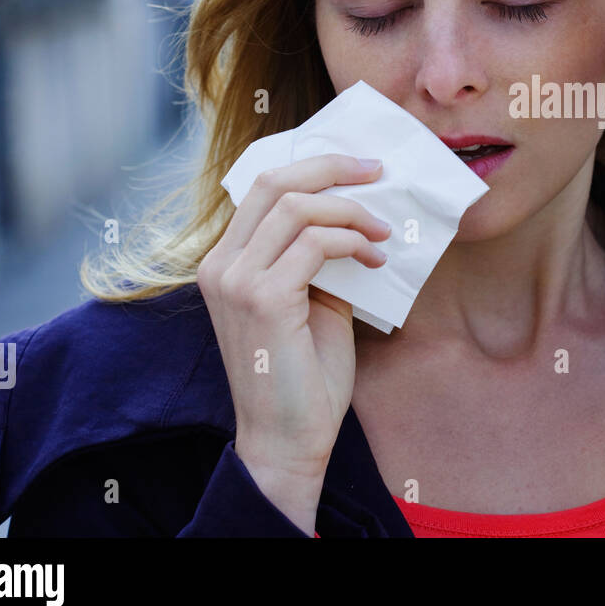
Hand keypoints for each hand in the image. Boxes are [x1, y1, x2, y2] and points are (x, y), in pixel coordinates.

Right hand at [196, 153, 391, 531]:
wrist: (289, 439)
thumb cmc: (304, 375)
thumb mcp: (313, 300)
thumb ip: (319, 257)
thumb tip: (360, 213)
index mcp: (225, 260)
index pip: (263, 186)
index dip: (315, 167)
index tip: (361, 167)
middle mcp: (220, 264)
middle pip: (275, 182)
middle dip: (333, 168)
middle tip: (379, 172)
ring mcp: (235, 280)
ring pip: (298, 207)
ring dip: (352, 212)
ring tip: (383, 234)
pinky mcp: (262, 298)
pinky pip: (316, 244)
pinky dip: (353, 242)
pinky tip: (375, 259)